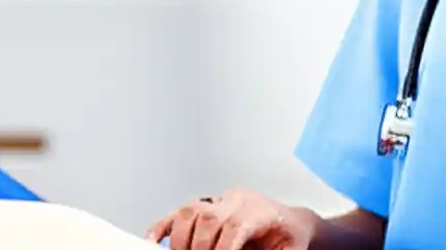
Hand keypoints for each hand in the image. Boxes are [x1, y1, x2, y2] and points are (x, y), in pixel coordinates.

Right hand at [145, 189, 321, 249]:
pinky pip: (179, 211)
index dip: (223, 248)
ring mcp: (219, 200)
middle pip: (209, 218)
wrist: (291, 222)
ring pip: (190, 210)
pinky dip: (163, 226)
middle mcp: (237, 200)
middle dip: (199, 247)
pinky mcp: (206, 204)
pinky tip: (153, 241)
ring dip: (180, 239)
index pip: (235, 226)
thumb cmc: (289, 238)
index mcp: (259, 211)